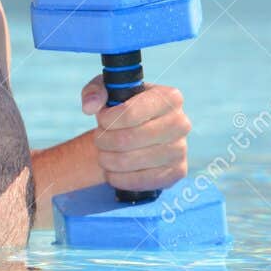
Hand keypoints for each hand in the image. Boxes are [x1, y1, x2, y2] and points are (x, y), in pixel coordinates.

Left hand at [81, 75, 189, 192]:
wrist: (136, 132)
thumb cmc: (120, 108)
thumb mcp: (106, 90)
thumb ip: (94, 91)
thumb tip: (90, 107)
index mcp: (169, 97)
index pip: (129, 113)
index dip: (106, 120)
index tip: (101, 119)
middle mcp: (181, 123)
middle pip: (127, 139)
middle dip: (103, 140)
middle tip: (99, 139)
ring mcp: (181, 149)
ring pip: (129, 161)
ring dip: (107, 159)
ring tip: (105, 153)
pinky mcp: (177, 172)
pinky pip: (140, 181)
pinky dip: (118, 178)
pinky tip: (113, 170)